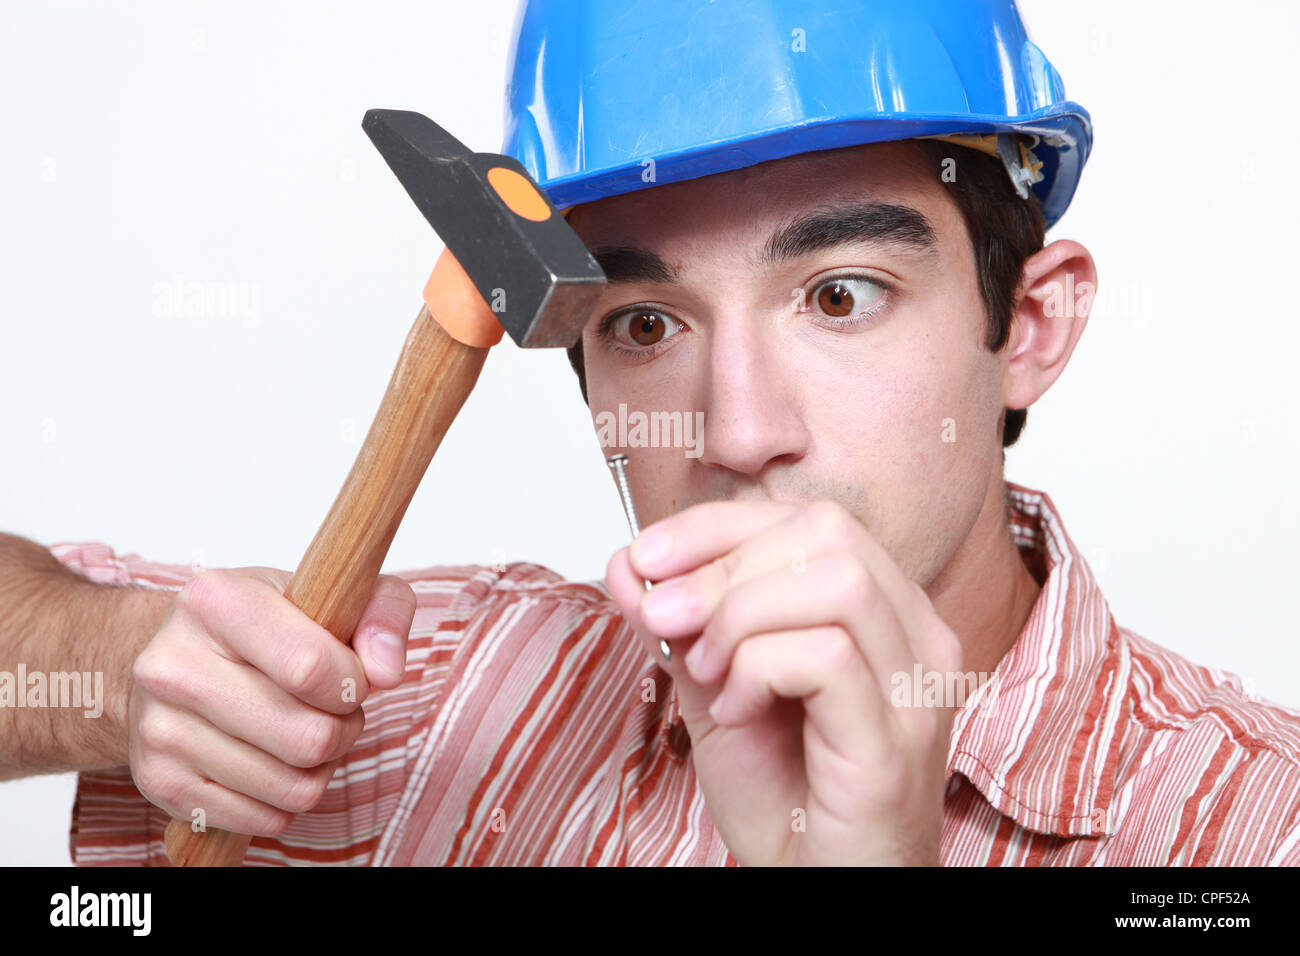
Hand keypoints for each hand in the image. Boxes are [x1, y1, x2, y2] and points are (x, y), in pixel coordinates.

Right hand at [127, 567, 415, 835]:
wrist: (178, 657)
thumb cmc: (266, 625)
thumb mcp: (330, 592)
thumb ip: (382, 611)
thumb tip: (387, 672)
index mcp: (214, 601)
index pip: (309, 667)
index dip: (353, 684)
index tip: (353, 676)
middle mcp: (172, 665)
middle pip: (308, 738)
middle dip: (344, 730)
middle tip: (335, 710)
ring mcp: (159, 729)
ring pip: (291, 787)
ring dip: (320, 767)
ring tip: (305, 730)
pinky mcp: (159, 782)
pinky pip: (263, 818)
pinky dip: (286, 798)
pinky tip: (274, 761)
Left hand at [606, 500, 962, 864]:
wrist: (812, 884)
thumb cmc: (782, 793)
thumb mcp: (714, 685)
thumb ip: (681, 620)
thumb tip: (627, 559)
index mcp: (882, 609)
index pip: (809, 518)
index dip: (716, 525)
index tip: (645, 557)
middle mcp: (915, 635)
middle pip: (827, 531)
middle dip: (723, 563)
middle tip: (667, 619)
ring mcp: (914, 686)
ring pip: (835, 579)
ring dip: (742, 615)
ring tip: (710, 671)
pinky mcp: (894, 739)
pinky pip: (824, 655)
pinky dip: (758, 669)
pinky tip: (737, 711)